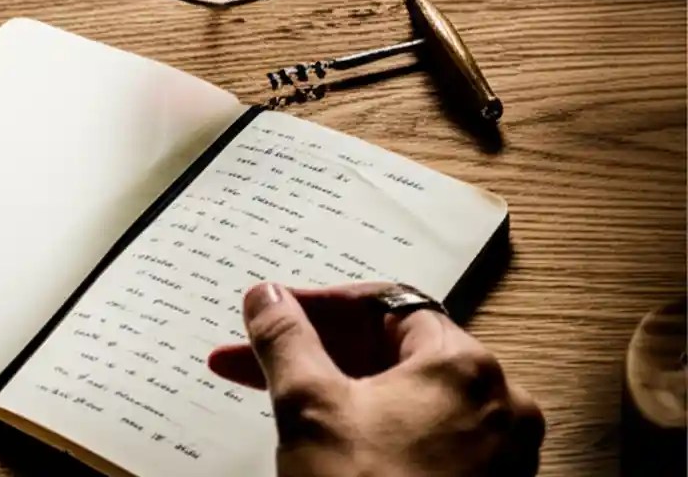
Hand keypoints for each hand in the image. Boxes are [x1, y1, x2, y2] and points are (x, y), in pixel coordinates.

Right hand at [207, 282, 544, 476]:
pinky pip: (424, 441)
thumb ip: (286, 341)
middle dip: (317, 353)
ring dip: (340, 391)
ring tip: (284, 402)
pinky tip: (329, 446)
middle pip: (393, 352)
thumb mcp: (310, 409)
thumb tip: (268, 300)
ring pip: (405, 400)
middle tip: (256, 361)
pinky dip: (375, 432)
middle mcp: (498, 405)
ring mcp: (498, 454)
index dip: (320, 306)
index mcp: (464, 366)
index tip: (275, 316)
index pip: (385, 306)